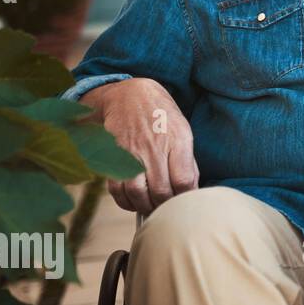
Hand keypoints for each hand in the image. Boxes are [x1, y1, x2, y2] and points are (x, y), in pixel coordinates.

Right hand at [80, 78, 198, 214]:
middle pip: (162, 191)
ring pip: (138, 193)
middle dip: (166, 206)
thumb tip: (191, 191)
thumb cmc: (161, 117)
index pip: (184, 181)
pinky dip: (126, 201)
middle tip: (167, 208)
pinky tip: (134, 200)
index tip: (185, 202)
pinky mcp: (113, 156)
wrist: (129, 95)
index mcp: (178, 140)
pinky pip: (117, 188)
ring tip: (151, 206)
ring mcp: (132, 152)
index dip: (186, 198)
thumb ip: (187, 162)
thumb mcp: (183, 132)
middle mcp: (155, 147)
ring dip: (145, 206)